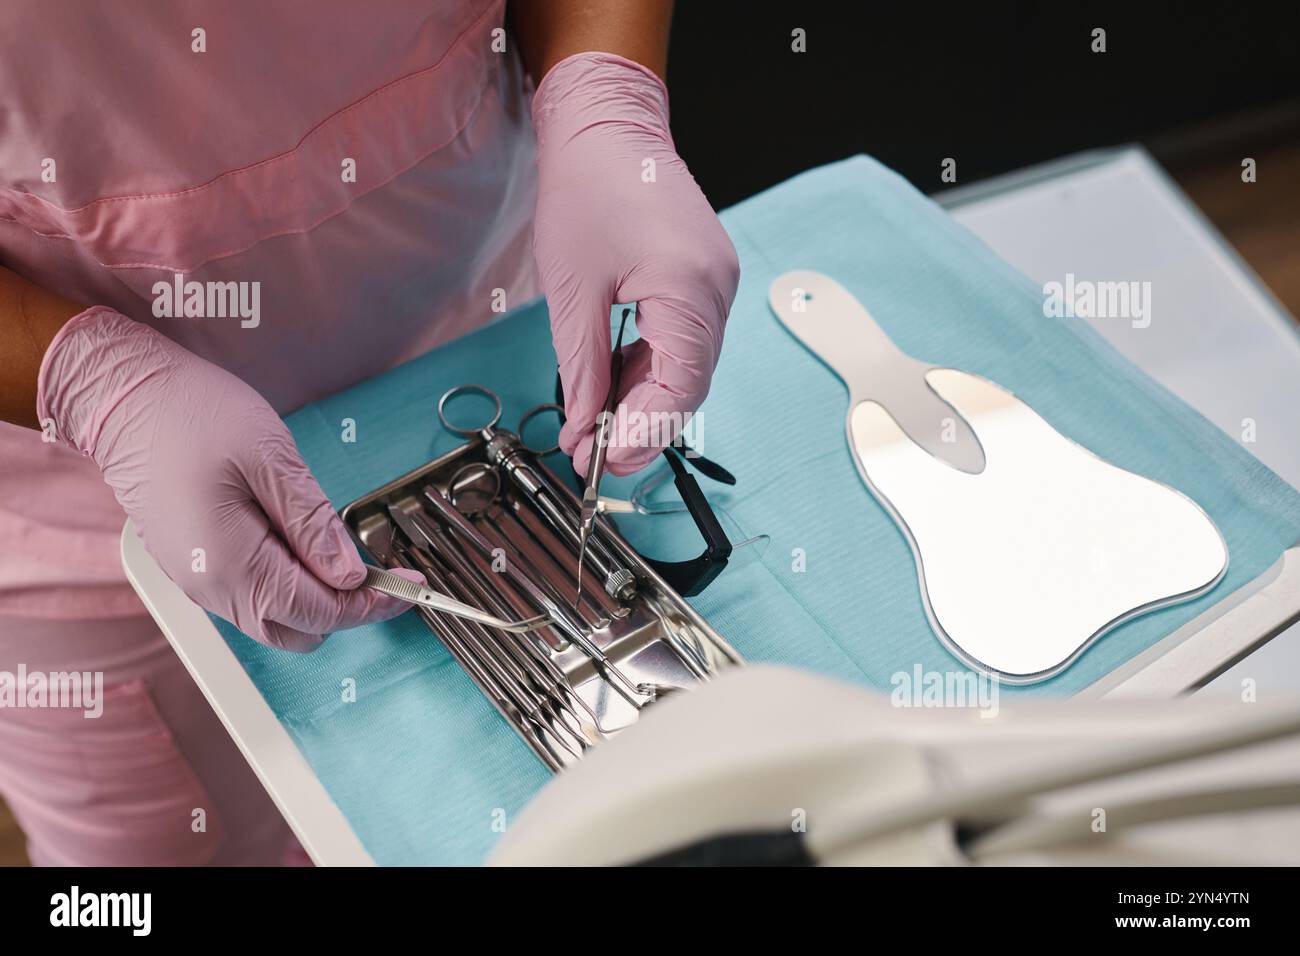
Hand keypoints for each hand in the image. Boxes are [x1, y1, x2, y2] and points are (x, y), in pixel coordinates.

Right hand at [38, 308, 414, 650]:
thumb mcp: (270, 459)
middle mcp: (210, 588)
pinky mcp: (191, 565)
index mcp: (233, 567)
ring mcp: (196, 581)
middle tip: (378, 566)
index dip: (371, 602)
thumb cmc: (190, 415)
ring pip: (272, 617)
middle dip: (344, 606)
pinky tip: (298, 539)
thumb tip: (350, 574)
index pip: (320, 612)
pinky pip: (248, 594)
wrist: (121, 396)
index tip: (407, 584)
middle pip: (298, 629)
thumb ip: (313, 523)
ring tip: (334, 544)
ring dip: (313, 595)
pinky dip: (284, 582)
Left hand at [531, 52, 739, 475]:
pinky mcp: (705, 277)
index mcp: (689, 289)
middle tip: (593, 453)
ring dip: (645, 399)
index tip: (602, 461)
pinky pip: (686, 339)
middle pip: (689, 385)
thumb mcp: (572, 292)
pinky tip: (617, 382)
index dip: (643, 435)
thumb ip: (582, 368)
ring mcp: (717, 282)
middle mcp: (717, 290)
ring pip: (689, 366)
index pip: (680, 389)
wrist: (606, 125)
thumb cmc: (586, 190)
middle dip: (642, 426)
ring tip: (596, 421)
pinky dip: (653, 366)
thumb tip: (584, 427)